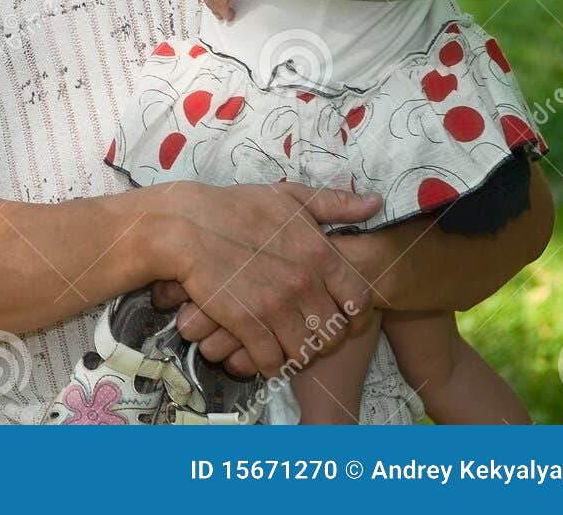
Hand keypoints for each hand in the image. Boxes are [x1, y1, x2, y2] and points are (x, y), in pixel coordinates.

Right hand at [160, 180, 380, 377]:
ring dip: (296, 353)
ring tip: (285, 345)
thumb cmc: (235, 208)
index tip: (339, 316)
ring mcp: (276, 306)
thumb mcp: (290, 197)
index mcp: (320, 254)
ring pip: (305, 352)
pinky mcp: (247, 324)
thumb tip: (377, 203)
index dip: (352, 315)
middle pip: (333, 334)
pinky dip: (269, 364)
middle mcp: (304, 283)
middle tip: (306, 332)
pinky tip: (262, 353)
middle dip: (323, 339)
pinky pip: (271, 361)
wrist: (185, 225)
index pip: (358, 301)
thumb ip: (335, 203)